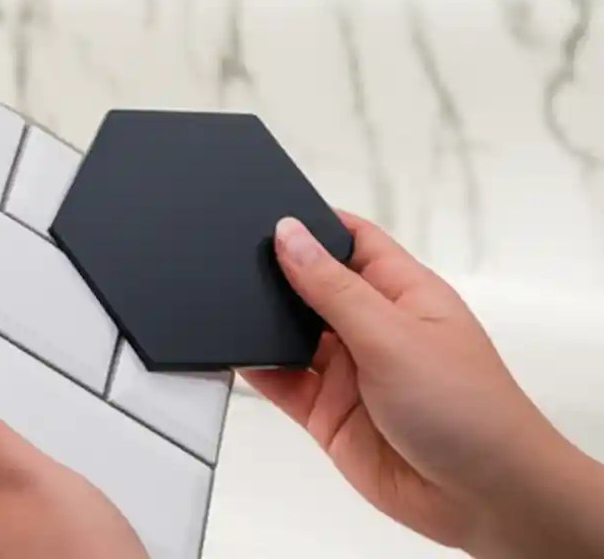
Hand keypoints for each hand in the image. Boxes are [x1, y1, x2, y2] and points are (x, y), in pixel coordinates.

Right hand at [244, 214, 603, 557]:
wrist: (483, 499)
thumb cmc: (471, 411)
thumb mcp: (393, 335)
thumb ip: (333, 288)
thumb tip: (290, 234)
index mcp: (403, 292)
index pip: (351, 239)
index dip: (312, 224)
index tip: (266, 215)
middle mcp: (374, 327)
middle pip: (312, 285)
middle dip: (277, 276)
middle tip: (235, 264)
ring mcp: (350, 371)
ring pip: (290, 335)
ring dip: (263, 325)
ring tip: (229, 309)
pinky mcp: (328, 412)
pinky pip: (280, 382)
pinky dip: (256, 369)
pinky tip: (236, 356)